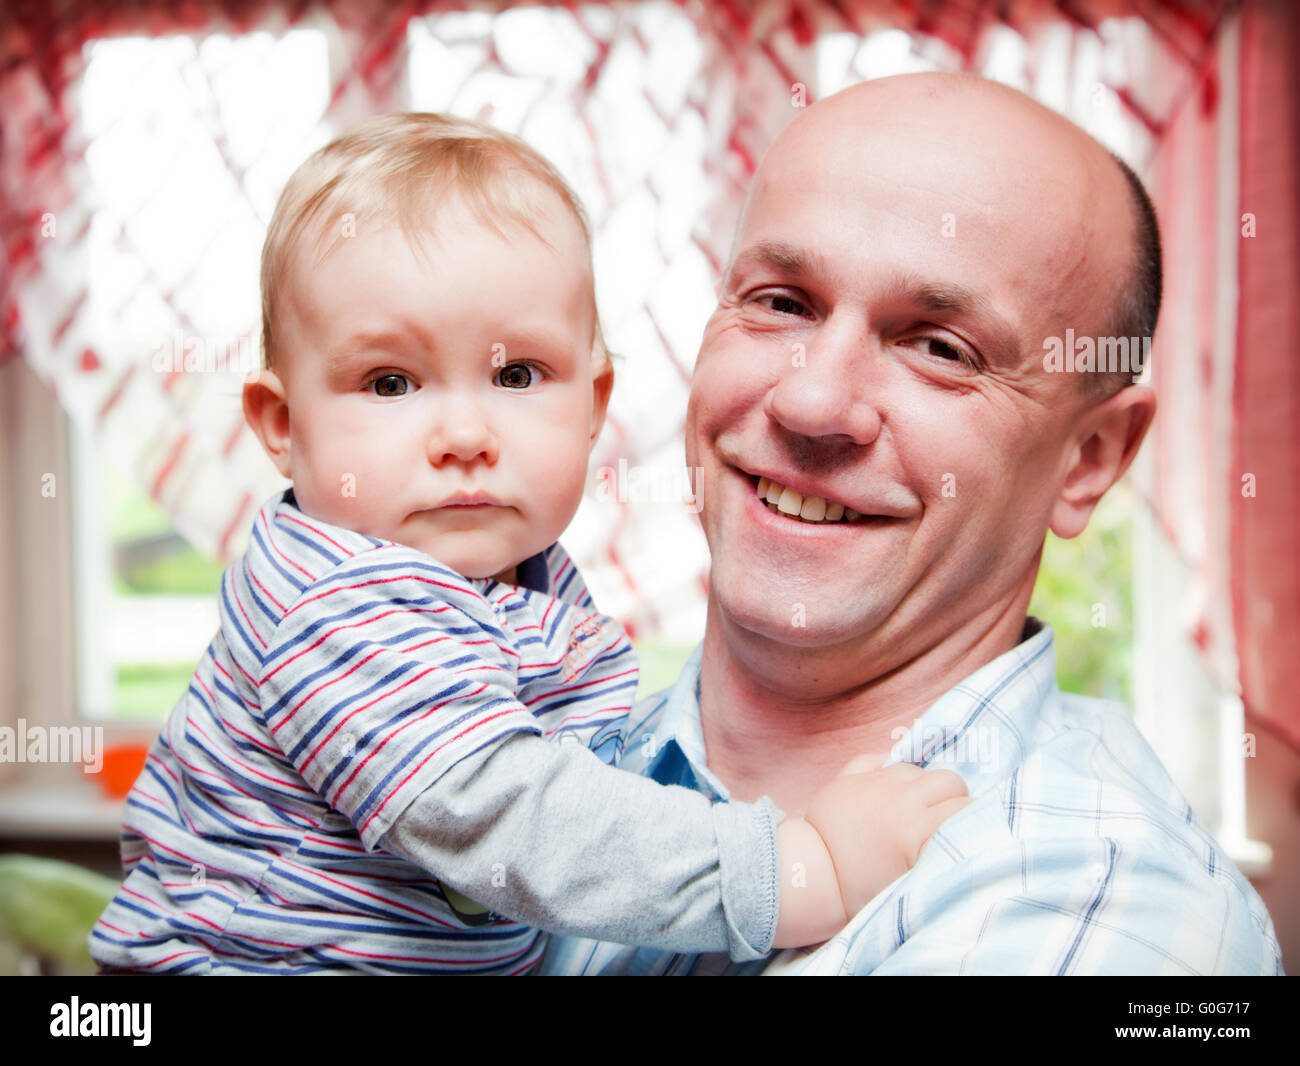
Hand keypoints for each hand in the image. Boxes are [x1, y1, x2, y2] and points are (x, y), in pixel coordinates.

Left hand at [803, 761, 970, 917]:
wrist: (811, 879)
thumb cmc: (863, 892)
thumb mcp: (910, 882)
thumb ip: (940, 855)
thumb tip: (969, 839)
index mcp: (917, 828)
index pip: (965, 807)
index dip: (973, 818)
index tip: (969, 831)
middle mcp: (899, 799)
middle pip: (948, 779)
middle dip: (953, 797)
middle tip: (943, 819)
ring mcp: (872, 782)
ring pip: (915, 768)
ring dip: (920, 785)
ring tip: (911, 808)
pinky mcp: (848, 777)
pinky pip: (878, 758)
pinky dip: (886, 770)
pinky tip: (887, 788)